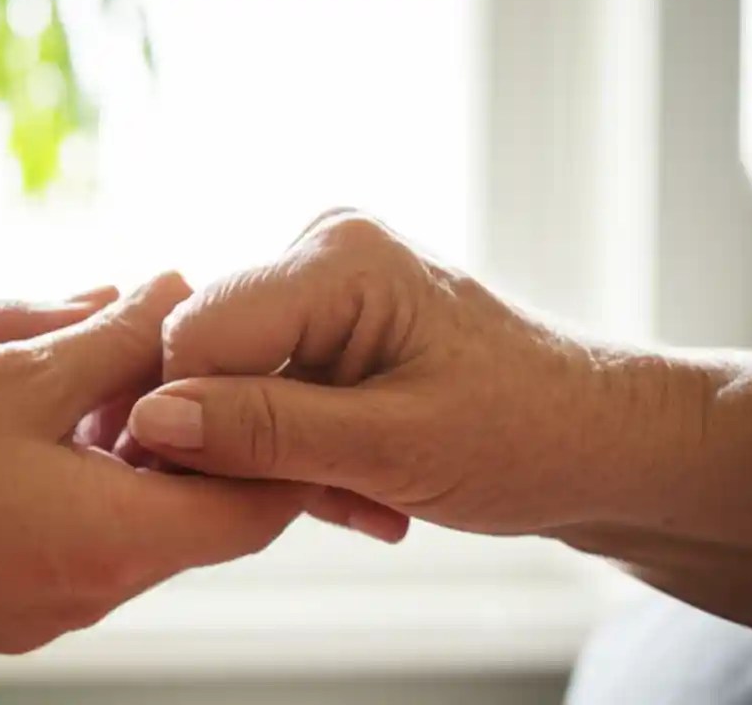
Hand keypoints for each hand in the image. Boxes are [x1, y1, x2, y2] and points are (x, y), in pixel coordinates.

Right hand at [0, 274, 307, 654]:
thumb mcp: (18, 375)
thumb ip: (118, 338)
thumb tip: (181, 291)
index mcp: (114, 544)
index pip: (251, 513)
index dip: (276, 451)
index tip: (273, 390)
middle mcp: (88, 597)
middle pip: (191, 527)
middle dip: (198, 448)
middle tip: (181, 370)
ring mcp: (38, 615)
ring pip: (127, 539)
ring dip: (134, 472)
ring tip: (101, 395)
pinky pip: (71, 556)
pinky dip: (83, 501)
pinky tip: (39, 443)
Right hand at [125, 211, 751, 626]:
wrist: (602, 443)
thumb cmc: (527, 436)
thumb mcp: (391, 447)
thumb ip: (264, 430)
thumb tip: (149, 422)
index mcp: (336, 257)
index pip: (196, 332)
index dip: (188, 419)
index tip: (228, 492)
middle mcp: (319, 250)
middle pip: (210, 357)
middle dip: (247, 445)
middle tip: (324, 501)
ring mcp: (322, 285)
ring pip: (235, 385)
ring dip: (282, 460)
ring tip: (366, 499)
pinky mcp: (329, 322)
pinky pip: (269, 390)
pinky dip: (301, 451)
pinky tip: (363, 487)